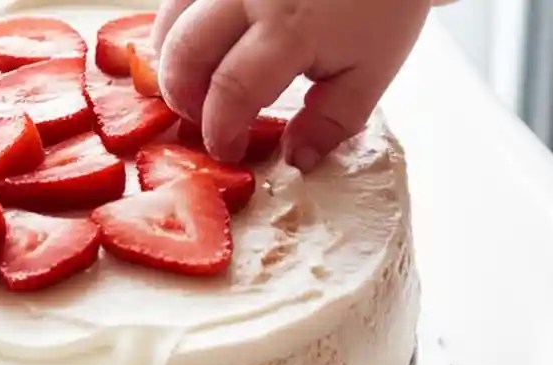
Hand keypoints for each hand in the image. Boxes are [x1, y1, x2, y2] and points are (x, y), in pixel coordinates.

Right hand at [152, 0, 429, 168]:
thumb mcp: (371, 71)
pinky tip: (194, 43)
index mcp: (289, 28)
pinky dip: (176, 24)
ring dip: (170, 59)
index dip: (220, 130)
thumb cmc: (382, 4)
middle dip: (182, 98)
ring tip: (193, 82)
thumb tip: (294, 160)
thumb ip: (332, 120)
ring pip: (170, 18)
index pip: (231, 90)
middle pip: (186, 53)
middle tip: (199, 119)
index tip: (229, 150)